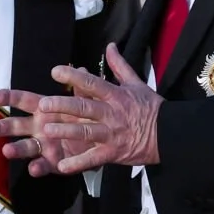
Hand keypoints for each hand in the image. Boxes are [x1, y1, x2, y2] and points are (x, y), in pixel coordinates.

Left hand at [0, 43, 161, 175]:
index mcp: (116, 95)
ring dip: (67, 131)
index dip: (74, 76)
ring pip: (87, 131)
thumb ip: (119, 66)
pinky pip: (94, 158)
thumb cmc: (151, 108)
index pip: (92, 83)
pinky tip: (62, 166)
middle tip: (43, 104)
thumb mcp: (137, 83)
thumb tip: (110, 46)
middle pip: (85, 107)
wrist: (170, 133)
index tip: (55, 72)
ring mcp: (113, 133)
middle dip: (63, 105)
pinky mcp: (114, 152)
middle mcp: (112, 113)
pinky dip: (79, 163)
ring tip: (48, 130)